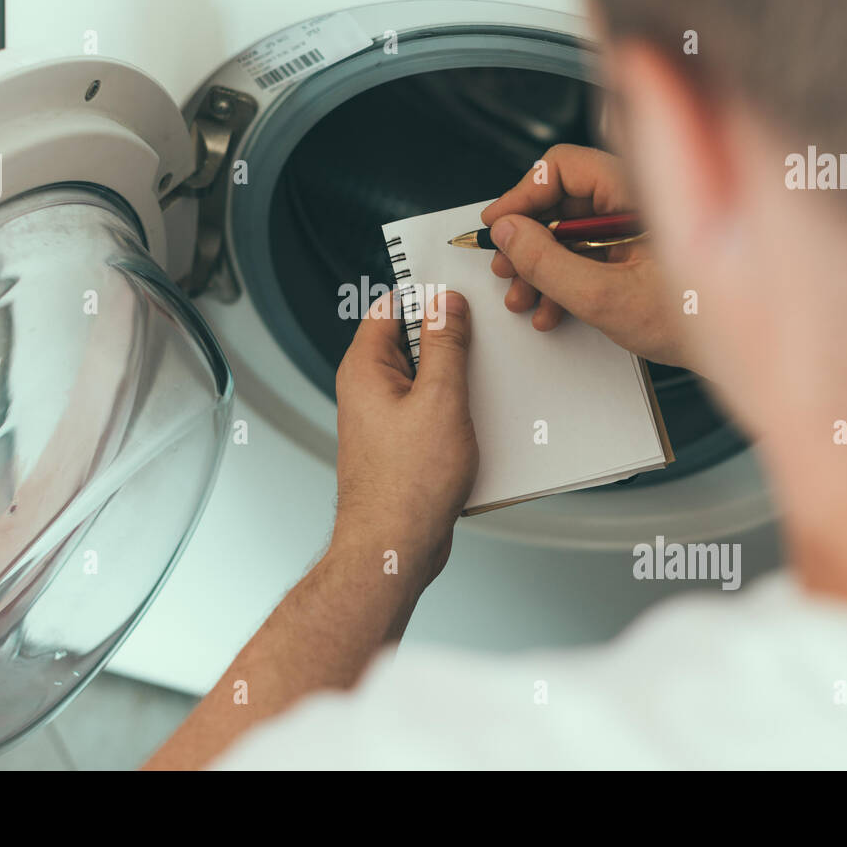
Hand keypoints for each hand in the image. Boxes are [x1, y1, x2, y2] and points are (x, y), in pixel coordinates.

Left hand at [333, 291, 478, 584]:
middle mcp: (368, 390)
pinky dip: (453, 411)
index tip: (461, 297)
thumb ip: (444, 346)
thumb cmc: (406, 488)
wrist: (394, 550)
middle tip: (481, 346)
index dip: (427, 297)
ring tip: (480, 393)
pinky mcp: (401, 445)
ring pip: (425, 380)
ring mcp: (384, 419)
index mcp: (365, 368)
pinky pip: (430, 412)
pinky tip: (476, 425)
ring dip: (456, 382)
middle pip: (411, 342)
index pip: (391, 307)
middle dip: (449, 342)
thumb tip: (446, 306)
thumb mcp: (439, 400)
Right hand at [481, 143, 695, 371]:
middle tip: (506, 266)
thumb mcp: (607, 297)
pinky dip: (565, 277)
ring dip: (540, 264)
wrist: (745, 352)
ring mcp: (639, 226)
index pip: (563, 166)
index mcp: (640, 191)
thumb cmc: (699, 321)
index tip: (499, 224)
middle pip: (562, 199)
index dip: (523, 194)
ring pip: (571, 229)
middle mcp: (639, 200)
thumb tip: (509, 234)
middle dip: (528, 239)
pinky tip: (552, 307)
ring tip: (524, 295)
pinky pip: (590, 251)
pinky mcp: (639, 251)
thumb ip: (549, 264)